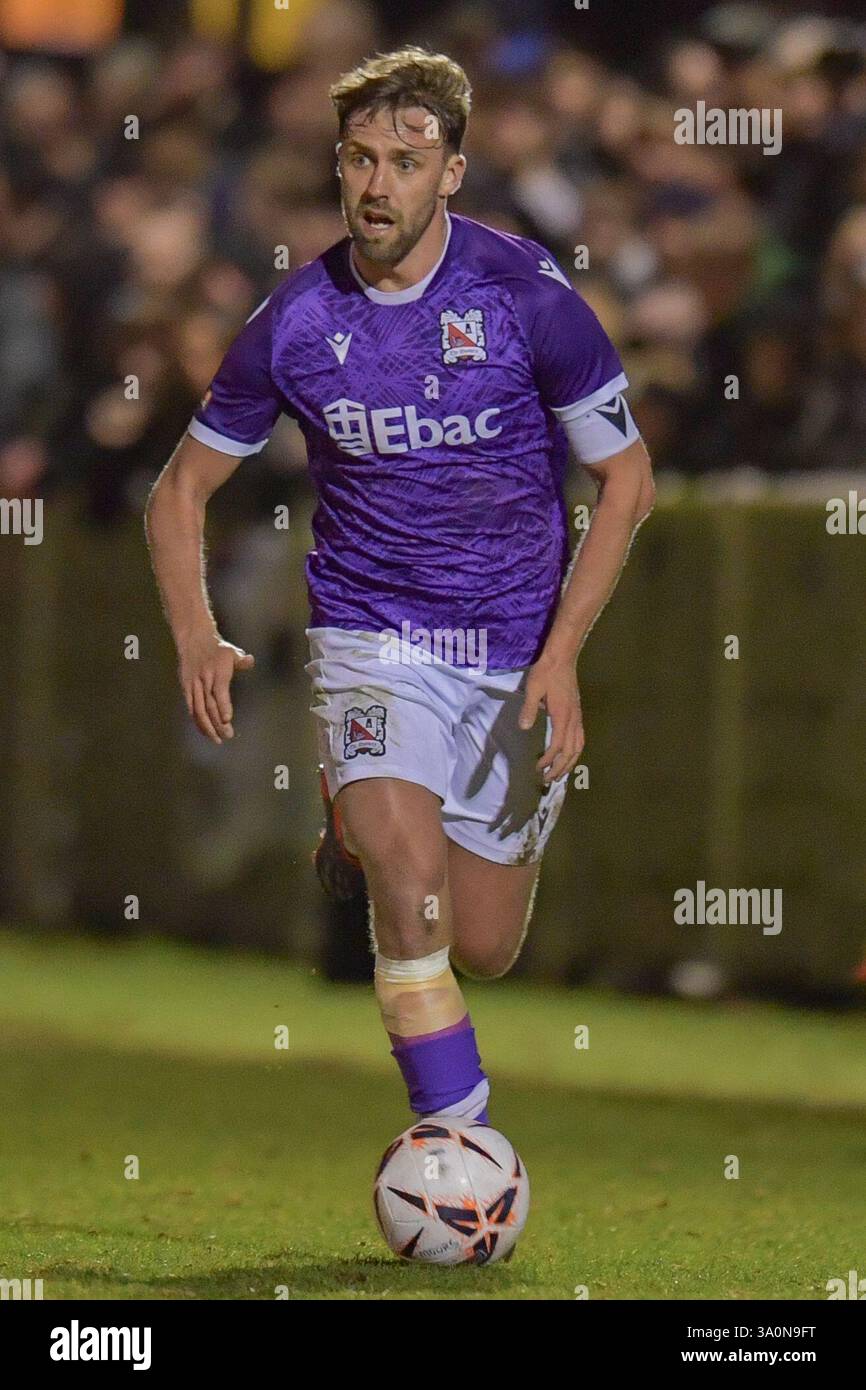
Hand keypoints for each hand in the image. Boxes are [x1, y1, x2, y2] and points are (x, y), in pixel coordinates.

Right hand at [178, 633, 254, 744]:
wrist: (193, 639)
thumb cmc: (218, 649)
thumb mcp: (232, 651)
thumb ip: (241, 660)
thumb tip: (250, 661)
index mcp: (217, 670)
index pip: (219, 690)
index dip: (223, 705)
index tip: (227, 719)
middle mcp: (204, 678)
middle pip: (210, 704)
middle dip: (218, 722)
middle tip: (228, 736)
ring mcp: (194, 684)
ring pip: (198, 709)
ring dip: (207, 726)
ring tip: (217, 739)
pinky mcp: (186, 688)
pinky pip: (191, 707)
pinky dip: (197, 721)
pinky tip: (205, 731)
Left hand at [518, 654, 583, 782]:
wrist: (563, 657)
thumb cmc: (546, 672)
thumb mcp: (533, 688)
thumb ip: (529, 709)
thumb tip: (524, 728)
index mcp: (563, 716)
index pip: (558, 746)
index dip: (549, 760)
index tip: (538, 768)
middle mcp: (574, 719)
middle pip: (571, 751)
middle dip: (560, 768)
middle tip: (548, 780)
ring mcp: (578, 716)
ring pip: (579, 746)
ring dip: (570, 762)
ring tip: (560, 773)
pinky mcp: (578, 712)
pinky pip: (580, 737)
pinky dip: (575, 751)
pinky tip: (568, 754)